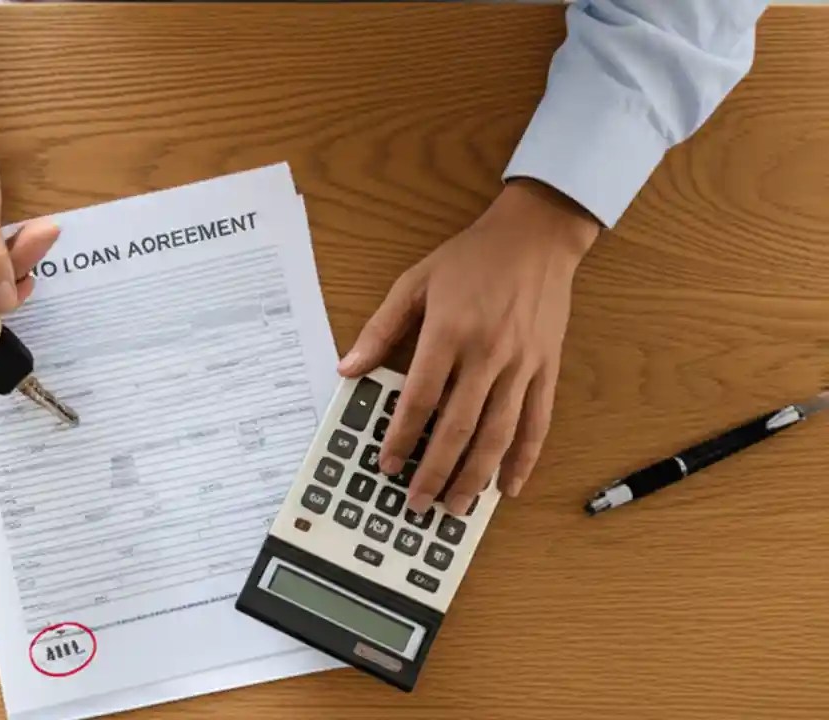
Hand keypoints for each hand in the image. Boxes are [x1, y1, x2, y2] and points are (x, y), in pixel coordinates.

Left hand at [339, 179, 598, 514]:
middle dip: (434, 471)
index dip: (402, 436)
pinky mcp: (547, 370)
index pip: (420, 398)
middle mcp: (486, 354)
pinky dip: (524, 459)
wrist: (536, 236)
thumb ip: (380, 329)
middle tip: (417, 502)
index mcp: (448, 332)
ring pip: (498, 434)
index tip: (387, 464)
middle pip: (458, 427)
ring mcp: (521, 365)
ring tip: (456, 506)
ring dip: (476, 476)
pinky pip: (537, 423)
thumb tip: (348, 368)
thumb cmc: (471, 258)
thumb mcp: (414, 282)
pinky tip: (509, 486)